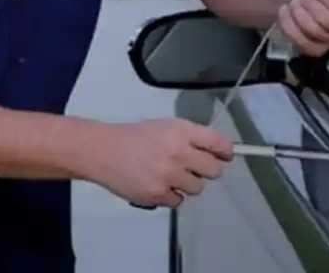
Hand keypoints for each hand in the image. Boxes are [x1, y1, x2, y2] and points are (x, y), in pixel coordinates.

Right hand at [84, 119, 233, 208]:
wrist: (103, 151)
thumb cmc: (134, 137)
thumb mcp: (164, 127)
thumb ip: (190, 138)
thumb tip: (219, 152)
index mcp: (181, 131)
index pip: (218, 143)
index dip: (225, 151)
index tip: (225, 155)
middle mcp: (179, 152)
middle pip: (214, 170)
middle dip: (206, 169)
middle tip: (192, 167)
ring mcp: (169, 175)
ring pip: (198, 188)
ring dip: (187, 183)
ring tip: (168, 175)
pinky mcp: (159, 194)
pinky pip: (179, 200)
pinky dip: (170, 195)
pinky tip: (156, 184)